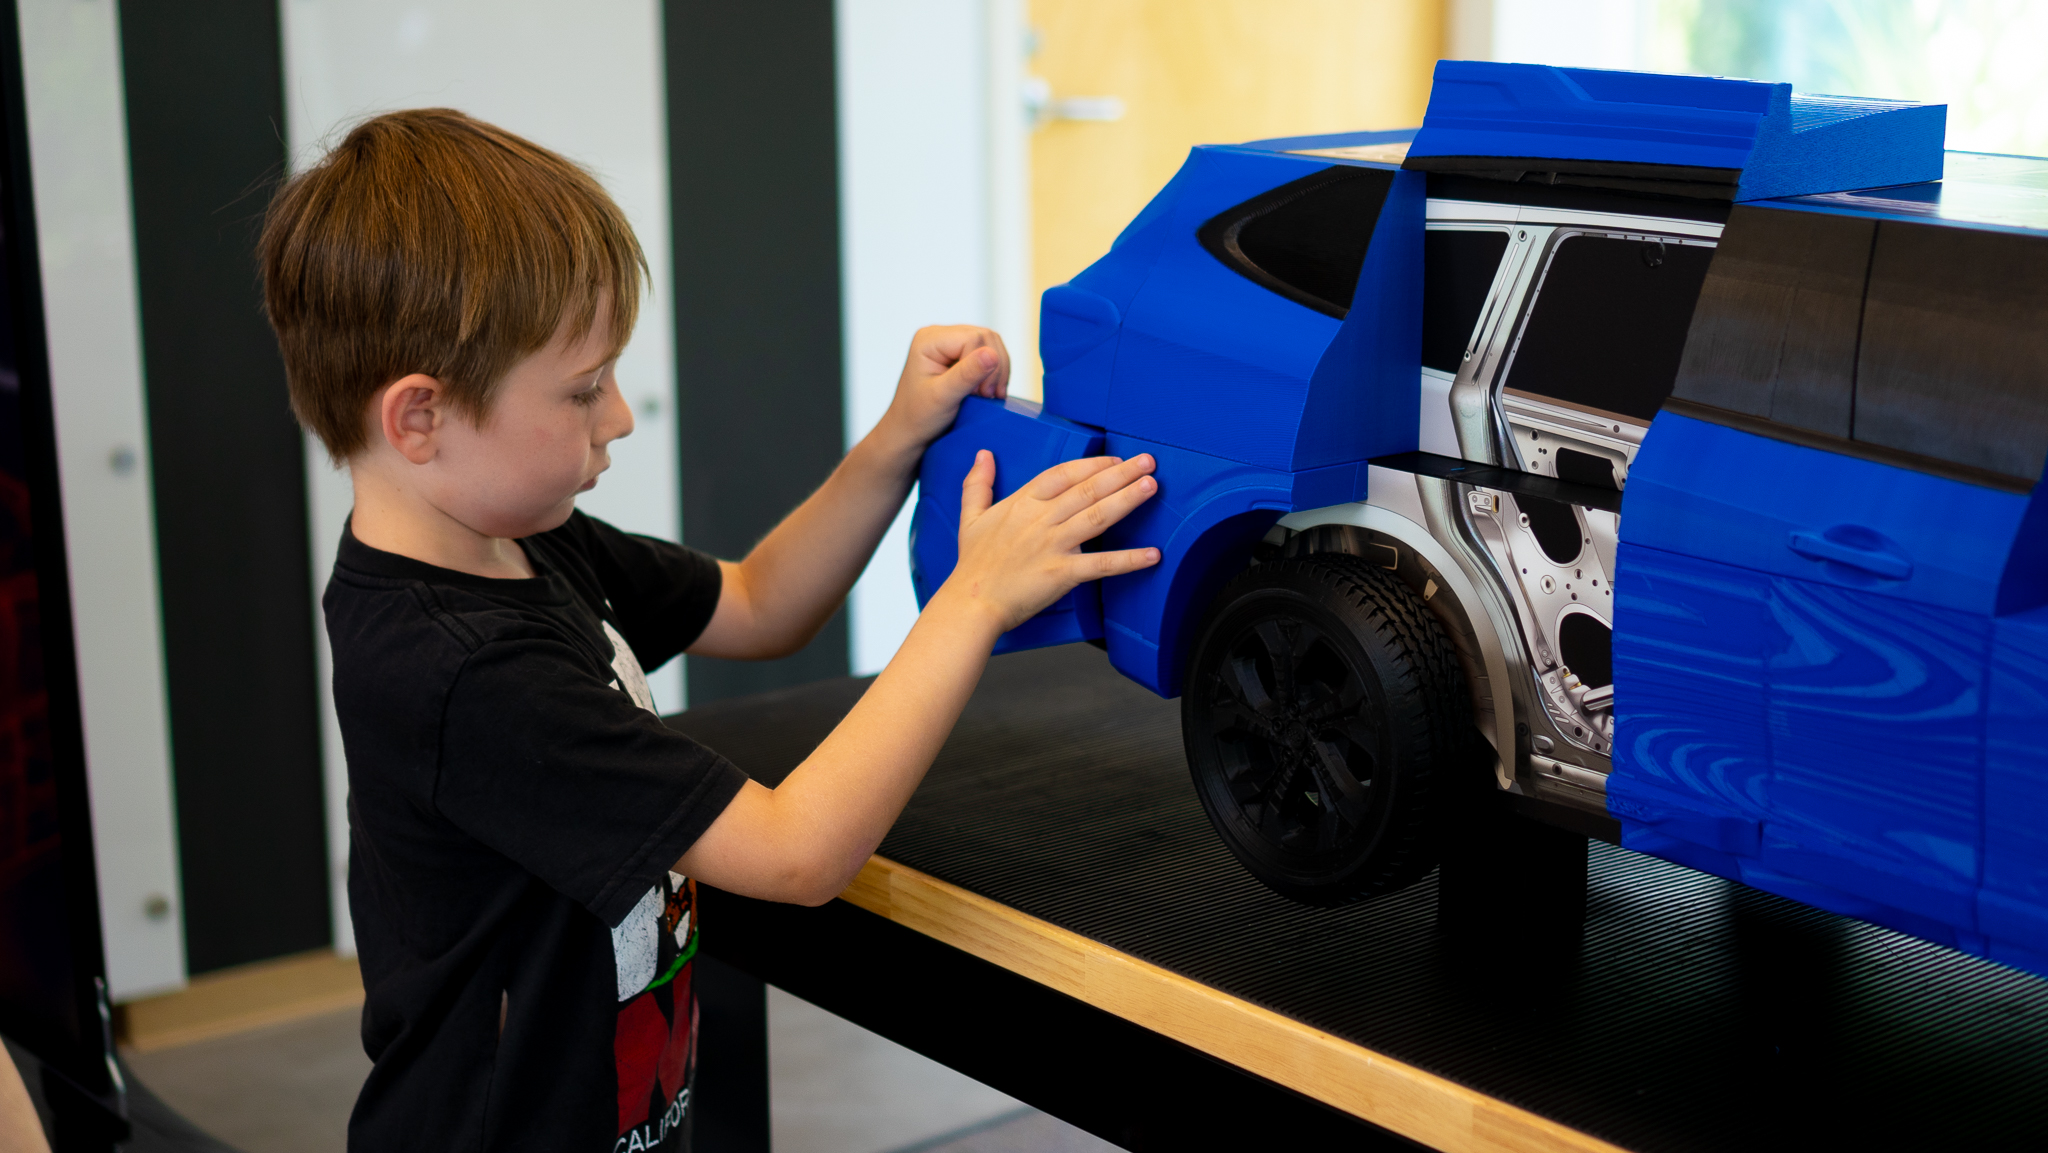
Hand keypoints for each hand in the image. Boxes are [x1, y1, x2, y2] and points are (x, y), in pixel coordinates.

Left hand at [876, 326, 1010, 453]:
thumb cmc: (919, 416)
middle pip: (985, 336)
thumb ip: (967, 375)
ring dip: (998, 370)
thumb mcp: (943, 397)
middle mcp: (939, 335)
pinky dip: (995, 372)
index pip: (974, 338)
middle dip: (994, 367)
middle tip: (987, 395)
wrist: (910, 431)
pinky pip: (989, 353)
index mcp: (928, 340)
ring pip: (991, 343)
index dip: (984, 365)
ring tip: (988, 394)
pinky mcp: (960, 354)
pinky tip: (988, 390)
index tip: (980, 394)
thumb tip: (992, 355)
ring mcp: (950, 343)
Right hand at [939, 451, 1160, 633]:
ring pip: (1096, 517)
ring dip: (1127, 500)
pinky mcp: (1062, 574)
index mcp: (1022, 503)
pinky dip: (1128, 560)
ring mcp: (1053, 546)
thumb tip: (983, 454)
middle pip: (1087, 490)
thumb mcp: (971, 517)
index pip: (1063, 474)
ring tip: (1151, 486)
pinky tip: (1153, 554)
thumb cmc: (973, 564)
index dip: (1092, 464)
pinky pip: (1101, 565)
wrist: (971, 604)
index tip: (1115, 459)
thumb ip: (978, 484)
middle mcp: (1040, 520)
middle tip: (1148, 462)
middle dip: (1120, 474)